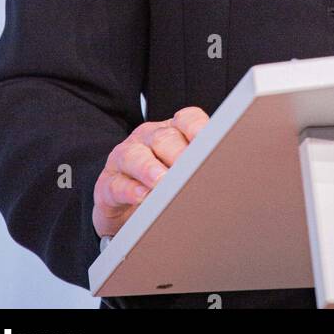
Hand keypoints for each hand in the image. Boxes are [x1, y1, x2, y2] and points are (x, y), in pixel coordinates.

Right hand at [92, 105, 208, 241]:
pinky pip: (116, 184)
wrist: (125, 213)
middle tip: (191, 169)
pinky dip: (129, 191)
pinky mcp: (106, 185)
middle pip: (163, 138)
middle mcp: (147, 139)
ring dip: (150, 169)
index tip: (212, 141)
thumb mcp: (183, 174)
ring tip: (162, 182)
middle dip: (178, 153)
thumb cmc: (162, 189)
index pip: (187, 119)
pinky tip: (141, 198)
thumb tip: (227, 172)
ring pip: (135, 156)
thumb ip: (202, 167)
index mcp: (171, 132)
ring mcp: (123, 159)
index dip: (199, 129)